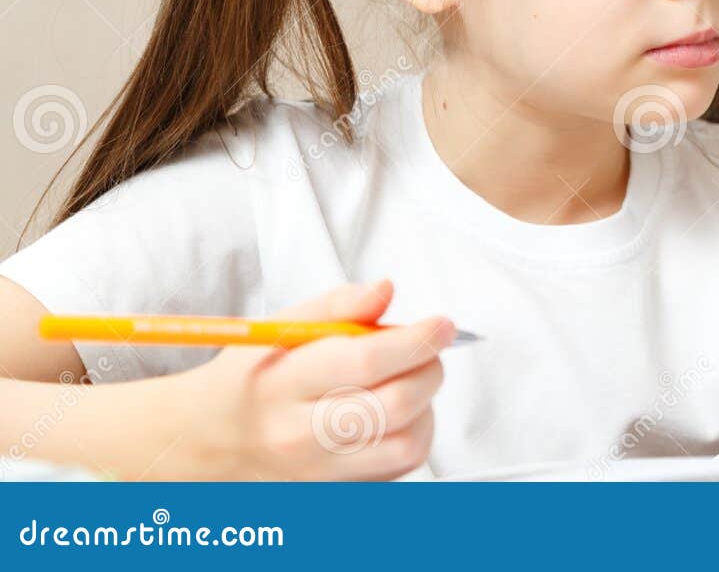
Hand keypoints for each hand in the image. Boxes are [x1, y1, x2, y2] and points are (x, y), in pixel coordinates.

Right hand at [176, 279, 451, 479]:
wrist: (213, 437)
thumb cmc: (254, 374)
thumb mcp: (279, 326)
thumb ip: (337, 304)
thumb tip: (385, 290)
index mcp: (283, 385)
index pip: (364, 364)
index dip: (415, 341)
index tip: (442, 324)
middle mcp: (300, 436)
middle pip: (393, 406)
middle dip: (429, 369)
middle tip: (430, 347)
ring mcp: (321, 472)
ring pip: (406, 443)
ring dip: (427, 404)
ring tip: (411, 377)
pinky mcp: (340, 490)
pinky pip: (401, 466)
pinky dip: (417, 432)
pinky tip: (402, 408)